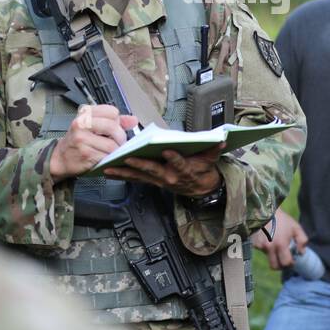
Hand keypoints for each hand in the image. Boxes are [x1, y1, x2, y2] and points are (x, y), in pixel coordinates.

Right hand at [50, 104, 137, 180]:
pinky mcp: (86, 154)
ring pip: (112, 144)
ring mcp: (82, 139)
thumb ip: (114, 122)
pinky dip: (110, 159)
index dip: (117, 121)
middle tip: (119, 143)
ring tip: (112, 152)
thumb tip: (133, 119)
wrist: (60, 158)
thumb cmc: (78, 141)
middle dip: (121, 137)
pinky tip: (105, 158)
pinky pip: (107, 156)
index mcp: (85, 113)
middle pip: (113, 127)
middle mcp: (81, 124)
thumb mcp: (93, 126)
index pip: (112, 111)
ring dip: (116, 151)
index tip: (115, 128)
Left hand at [105, 142, 226, 198]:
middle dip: (140, 163)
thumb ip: (215, 149)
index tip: (168, 150)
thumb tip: (222, 140)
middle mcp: (169, 177)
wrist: (200, 189)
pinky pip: (134, 178)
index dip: (174, 158)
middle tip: (127, 157)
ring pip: (139, 176)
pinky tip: (107, 171)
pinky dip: (121, 174)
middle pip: (153, 169)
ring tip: (108, 167)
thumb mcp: (211, 160)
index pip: (179, 163)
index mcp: (184, 169)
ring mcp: (159, 181)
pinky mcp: (151, 182)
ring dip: (123, 171)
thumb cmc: (203, 171)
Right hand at [252, 207, 307, 269]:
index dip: (290, 264)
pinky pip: (262, 251)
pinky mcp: (255, 244)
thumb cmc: (283, 220)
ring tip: (276, 247)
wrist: (266, 211)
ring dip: (273, 256)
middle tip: (284, 260)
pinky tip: (268, 240)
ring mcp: (260, 246)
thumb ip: (302, 241)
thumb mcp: (296, 227)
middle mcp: (269, 248)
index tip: (292, 261)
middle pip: (274, 266)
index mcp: (281, 245)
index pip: (286, 263)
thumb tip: (301, 253)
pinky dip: (266, 249)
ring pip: (268, 258)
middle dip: (280, 266)